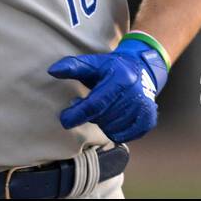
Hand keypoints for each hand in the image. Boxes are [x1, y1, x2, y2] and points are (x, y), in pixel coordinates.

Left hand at [48, 38, 168, 143]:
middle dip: (90, 115)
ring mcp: (143, 109)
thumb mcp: (93, 63)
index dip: (77, 114)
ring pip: (111, 129)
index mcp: (120, 79)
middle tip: (88, 106)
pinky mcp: (148, 120)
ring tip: (104, 109)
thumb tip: (51, 70)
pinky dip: (114, 130)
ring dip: (102, 122)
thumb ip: (72, 66)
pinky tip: (113, 117)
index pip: (95, 104)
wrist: (142, 70)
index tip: (64, 120)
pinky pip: (122, 136)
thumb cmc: (112, 68)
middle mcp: (135, 95)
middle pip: (102, 118)